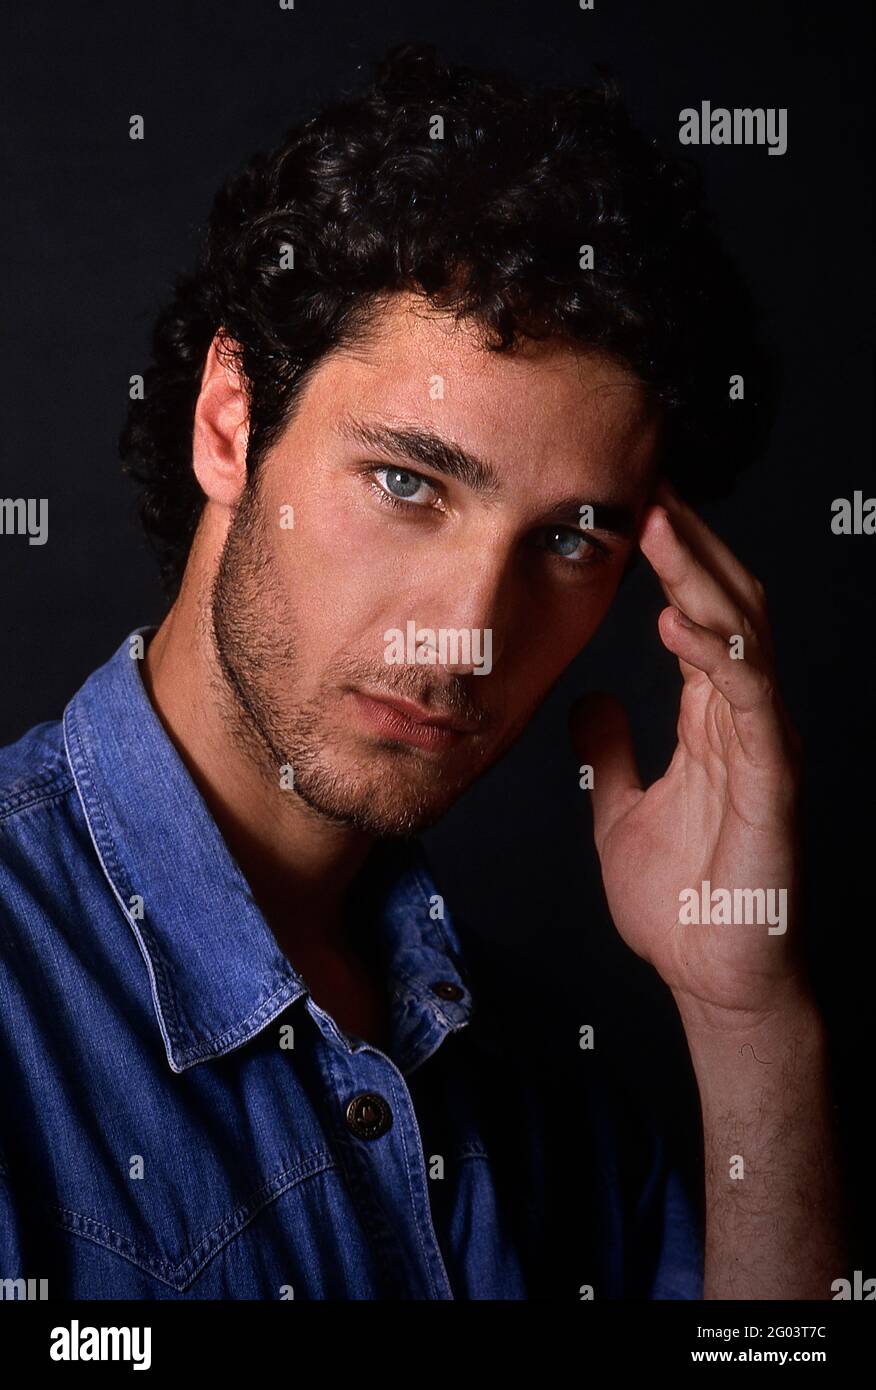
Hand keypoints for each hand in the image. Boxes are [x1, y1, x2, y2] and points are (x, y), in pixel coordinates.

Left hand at [570, 480, 806, 1023]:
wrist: (714, 977)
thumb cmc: (681, 903)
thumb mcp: (620, 811)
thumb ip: (610, 753)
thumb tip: (588, 700)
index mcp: (710, 720)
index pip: (697, 614)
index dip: (668, 560)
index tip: (627, 505)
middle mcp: (741, 718)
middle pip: (725, 603)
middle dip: (686, 541)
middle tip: (643, 481)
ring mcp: (761, 743)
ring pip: (743, 633)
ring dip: (699, 573)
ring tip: (657, 521)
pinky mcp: (771, 778)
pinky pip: (749, 698)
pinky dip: (717, 651)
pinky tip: (678, 616)